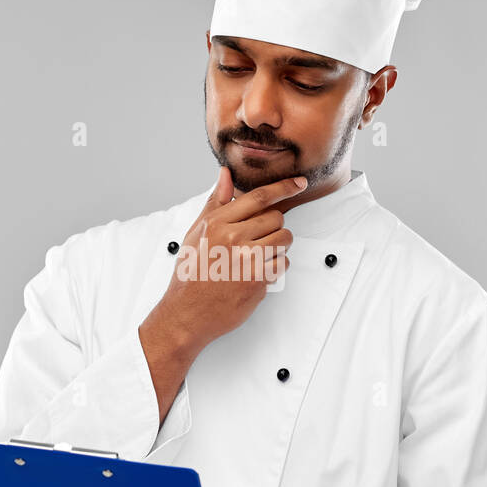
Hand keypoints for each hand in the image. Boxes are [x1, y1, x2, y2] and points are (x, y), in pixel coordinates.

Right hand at [150, 167, 301, 353]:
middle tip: (258, 240)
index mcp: (217, 222)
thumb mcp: (195, 232)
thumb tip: (226, 174)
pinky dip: (276, 266)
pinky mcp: (258, 279)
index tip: (298, 182)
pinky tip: (259, 271)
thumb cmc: (191, 272)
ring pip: (284, 239)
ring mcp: (247, 259)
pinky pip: (283, 262)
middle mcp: (233, 237)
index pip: (258, 197)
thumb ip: (215, 203)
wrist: (187, 312)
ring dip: (278, 246)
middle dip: (273, 226)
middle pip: (276, 218)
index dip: (283, 187)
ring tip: (258, 256)